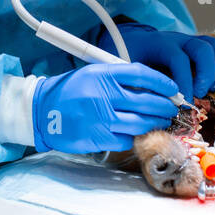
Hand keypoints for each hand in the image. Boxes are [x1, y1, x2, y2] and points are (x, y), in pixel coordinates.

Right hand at [32, 62, 179, 152]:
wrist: (41, 111)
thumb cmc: (70, 91)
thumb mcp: (92, 75)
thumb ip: (118, 79)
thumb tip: (152, 88)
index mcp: (102, 74)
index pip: (141, 74)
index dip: (162, 82)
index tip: (173, 88)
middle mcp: (103, 95)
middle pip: (147, 102)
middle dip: (165, 107)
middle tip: (171, 109)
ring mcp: (101, 118)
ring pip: (141, 123)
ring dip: (155, 123)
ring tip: (159, 121)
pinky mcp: (98, 138)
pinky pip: (126, 139)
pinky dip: (133, 137)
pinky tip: (134, 133)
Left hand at [98, 23, 214, 100]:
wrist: (130, 39)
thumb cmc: (128, 57)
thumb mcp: (129, 69)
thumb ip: (142, 84)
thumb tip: (156, 106)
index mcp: (159, 44)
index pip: (178, 58)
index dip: (184, 81)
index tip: (182, 100)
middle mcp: (177, 39)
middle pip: (202, 48)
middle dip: (205, 74)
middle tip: (198, 94)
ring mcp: (189, 41)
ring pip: (214, 46)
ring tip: (209, 89)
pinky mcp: (196, 46)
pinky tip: (211, 84)